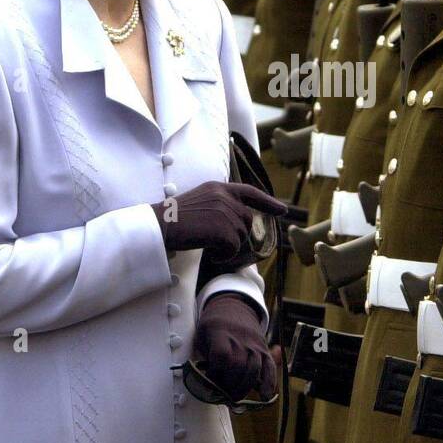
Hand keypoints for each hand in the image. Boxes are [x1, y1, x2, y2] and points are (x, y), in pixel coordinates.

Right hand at [152, 181, 285, 262]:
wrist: (158, 226)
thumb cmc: (175, 218)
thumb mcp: (200, 200)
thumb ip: (220, 204)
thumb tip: (240, 221)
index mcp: (219, 187)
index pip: (250, 192)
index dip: (268, 202)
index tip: (283, 210)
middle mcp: (224, 196)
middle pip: (247, 220)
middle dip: (237, 234)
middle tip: (215, 241)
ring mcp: (224, 212)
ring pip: (240, 235)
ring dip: (227, 245)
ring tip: (207, 243)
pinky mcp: (222, 229)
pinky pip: (233, 248)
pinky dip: (223, 255)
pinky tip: (209, 252)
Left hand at [193, 293, 276, 401]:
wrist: (234, 307)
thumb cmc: (213, 326)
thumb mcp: (202, 335)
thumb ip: (205, 356)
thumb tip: (207, 382)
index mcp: (221, 333)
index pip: (221, 355)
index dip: (215, 373)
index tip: (209, 381)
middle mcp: (241, 338)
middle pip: (239, 366)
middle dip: (229, 386)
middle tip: (222, 395)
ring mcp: (255, 344)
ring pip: (254, 369)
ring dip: (244, 388)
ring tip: (235, 397)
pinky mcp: (264, 350)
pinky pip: (270, 367)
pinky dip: (269, 383)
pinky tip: (265, 396)